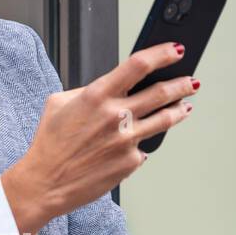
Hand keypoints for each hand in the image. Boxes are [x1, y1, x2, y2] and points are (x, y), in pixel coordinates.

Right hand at [1, 42, 197, 233]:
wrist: (45, 183)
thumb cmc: (48, 145)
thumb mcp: (59, 104)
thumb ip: (88, 91)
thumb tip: (111, 88)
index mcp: (97, 95)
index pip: (139, 65)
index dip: (162, 54)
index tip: (175, 50)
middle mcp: (116, 116)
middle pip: (162, 92)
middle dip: (182, 84)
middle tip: (191, 81)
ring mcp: (126, 141)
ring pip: (164, 119)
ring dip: (179, 110)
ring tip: (185, 107)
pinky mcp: (130, 163)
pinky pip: (144, 149)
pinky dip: (141, 145)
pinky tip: (135, 144)